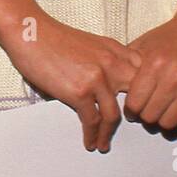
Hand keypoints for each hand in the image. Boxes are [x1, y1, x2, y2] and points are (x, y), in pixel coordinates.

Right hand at [1, 12, 142, 152]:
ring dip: (108, 134)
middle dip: (134, 118)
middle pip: (135, 97)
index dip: (145, 94)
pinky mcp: (80, 91)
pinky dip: (92, 135)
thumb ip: (106, 61)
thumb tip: (110, 88)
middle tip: (126, 131)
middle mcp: (112, 63)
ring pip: (113, 116)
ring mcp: (97, 78)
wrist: (31, 32)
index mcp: (116, 50)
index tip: (139, 110)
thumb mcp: (91, 44)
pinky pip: (92, 121)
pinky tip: (90, 141)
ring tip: (104, 144)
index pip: (143, 75)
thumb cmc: (54, 38)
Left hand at [123, 0, 176, 132]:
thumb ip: (127, 66)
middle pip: (150, 117)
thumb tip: (112, 89)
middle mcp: (174, 78)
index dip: (131, 109)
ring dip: (163, 120)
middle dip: (145, 114)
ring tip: (163, 109)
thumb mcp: (143, 45)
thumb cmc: (170, 36)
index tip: (133, 108)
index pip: (134, 104)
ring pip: (168, 124)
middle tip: (148, 108)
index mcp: (154, 64)